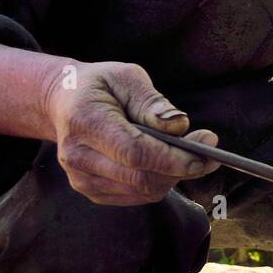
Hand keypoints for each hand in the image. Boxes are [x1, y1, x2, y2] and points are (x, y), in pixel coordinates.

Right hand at [44, 59, 220, 204]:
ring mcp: (81, 179)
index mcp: (84, 121)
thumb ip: (153, 102)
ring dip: (173, 175)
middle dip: (182, 167)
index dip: (174, 158)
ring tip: (190, 153)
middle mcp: (77, 156)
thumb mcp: (127, 76)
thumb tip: (179, 126)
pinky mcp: (91, 191)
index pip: (135, 152)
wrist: (64, 102)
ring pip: (143, 190)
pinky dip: (159, 182)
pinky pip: (137, 195)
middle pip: (141, 177)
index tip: (206, 151)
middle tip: (209, 149)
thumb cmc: (100, 85)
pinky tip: (166, 162)